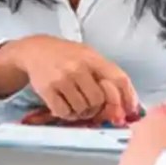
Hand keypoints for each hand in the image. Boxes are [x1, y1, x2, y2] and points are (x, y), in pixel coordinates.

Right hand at [0, 36, 138, 123]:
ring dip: (81, 112)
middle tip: (91, 105)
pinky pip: (65, 112)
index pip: (118, 78)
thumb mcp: (87, 56)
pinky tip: (64, 105)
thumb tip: (124, 103)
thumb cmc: (66, 56)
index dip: (128, 97)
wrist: (35, 51)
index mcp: (92, 58)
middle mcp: (78, 67)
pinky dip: (67, 114)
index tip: (130, 110)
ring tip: (75, 103)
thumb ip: (104, 74)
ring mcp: (63, 79)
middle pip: (99, 100)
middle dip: (97, 107)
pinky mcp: (48, 90)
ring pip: (83, 109)